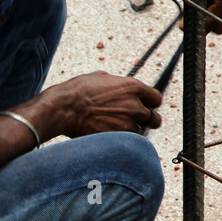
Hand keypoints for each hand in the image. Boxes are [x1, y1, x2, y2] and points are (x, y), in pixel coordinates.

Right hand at [45, 72, 162, 138]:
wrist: (64, 107)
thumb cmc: (79, 90)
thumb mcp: (102, 78)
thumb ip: (119, 84)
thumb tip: (123, 87)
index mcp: (133, 87)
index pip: (157, 99)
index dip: (151, 103)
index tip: (146, 106)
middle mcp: (135, 106)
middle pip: (154, 119)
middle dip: (147, 121)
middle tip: (136, 121)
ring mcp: (127, 124)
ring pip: (141, 133)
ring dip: (132, 132)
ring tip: (116, 129)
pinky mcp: (118, 138)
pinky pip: (127, 142)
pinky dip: (122, 141)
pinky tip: (110, 135)